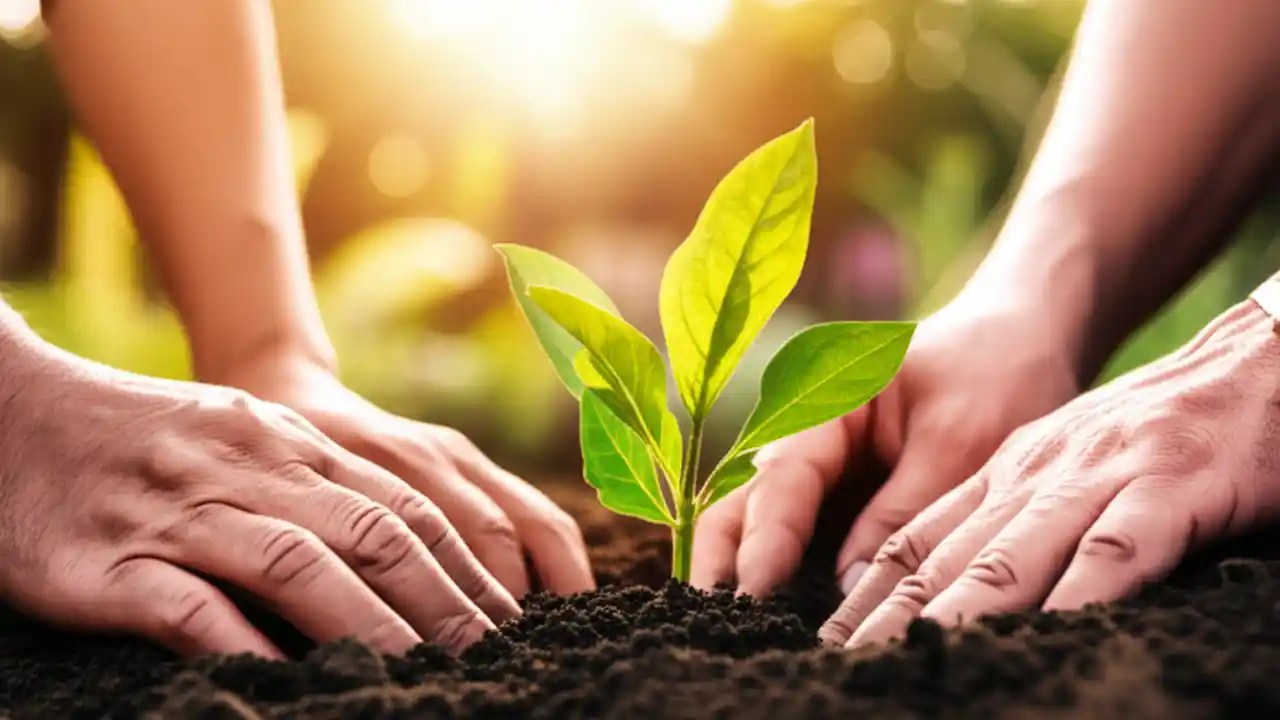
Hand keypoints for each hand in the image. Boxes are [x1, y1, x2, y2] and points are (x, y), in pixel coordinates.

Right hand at [0, 345, 522, 658]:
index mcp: (292, 442)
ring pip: (297, 565)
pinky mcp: (111, 562)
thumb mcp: (248, 438)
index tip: (513, 617)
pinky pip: (189, 606)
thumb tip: (410, 559)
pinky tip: (284, 682)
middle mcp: (251, 468)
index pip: (406, 507)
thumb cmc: (149, 438)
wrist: (15, 412)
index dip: (466, 566)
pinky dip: (244, 643)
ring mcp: (182, 512)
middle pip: (372, 536)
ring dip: (369, 626)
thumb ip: (322, 488)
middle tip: (492, 656)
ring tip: (420, 678)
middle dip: (443, 602)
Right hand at [690, 295, 1079, 596]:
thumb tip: (849, 589)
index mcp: (827, 402)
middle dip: (726, 560)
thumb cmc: (995, 375)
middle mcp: (808, 440)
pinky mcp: (845, 503)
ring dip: (749, 575)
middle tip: (718, 623)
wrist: (1024, 342)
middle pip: (745, 502)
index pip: (782, 475)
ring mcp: (823, 474)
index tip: (751, 592)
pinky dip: (792, 581)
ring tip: (742, 634)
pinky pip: (805, 544)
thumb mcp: (960, 440)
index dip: (765, 537)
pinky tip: (791, 624)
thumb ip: (903, 511)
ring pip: (762, 527)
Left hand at [822, 300, 1279, 646]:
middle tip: (840, 661)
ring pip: (1012, 554)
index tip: (828, 637)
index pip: (917, 538)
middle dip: (887, 614)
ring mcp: (1099, 478)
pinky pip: (1117, 549)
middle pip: (945, 555)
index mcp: (1007, 470)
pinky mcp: (1169, 487)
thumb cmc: (1158, 430)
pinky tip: (1046, 632)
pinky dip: (1077, 594)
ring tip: (913, 658)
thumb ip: (1014, 517)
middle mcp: (1037, 474)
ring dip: (957, 613)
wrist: (1250, 365)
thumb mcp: (1066, 463)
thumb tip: (951, 586)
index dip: (867, 591)